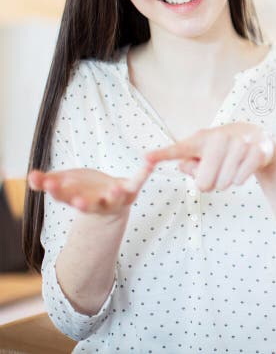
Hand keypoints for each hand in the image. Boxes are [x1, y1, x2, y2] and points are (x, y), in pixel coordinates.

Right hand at [28, 164, 153, 215]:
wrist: (110, 200)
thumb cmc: (83, 189)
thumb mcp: (63, 184)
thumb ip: (46, 182)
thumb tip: (31, 177)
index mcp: (77, 199)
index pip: (64, 197)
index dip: (57, 191)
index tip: (50, 184)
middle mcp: (97, 203)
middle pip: (88, 205)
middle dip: (82, 202)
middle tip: (77, 200)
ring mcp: (115, 199)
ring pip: (115, 199)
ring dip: (115, 195)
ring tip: (115, 189)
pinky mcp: (131, 191)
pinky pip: (138, 182)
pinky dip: (144, 173)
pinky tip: (150, 163)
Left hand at [145, 123, 274, 191]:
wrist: (257, 138)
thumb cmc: (223, 149)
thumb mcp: (204, 154)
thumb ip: (190, 164)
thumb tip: (185, 167)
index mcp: (201, 139)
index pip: (179, 149)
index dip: (162, 154)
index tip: (146, 157)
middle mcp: (219, 138)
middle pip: (204, 183)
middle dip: (211, 184)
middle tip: (218, 171)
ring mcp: (239, 143)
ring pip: (224, 184)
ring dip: (227, 181)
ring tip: (232, 166)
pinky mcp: (255, 151)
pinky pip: (240, 180)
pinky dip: (240, 179)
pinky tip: (243, 167)